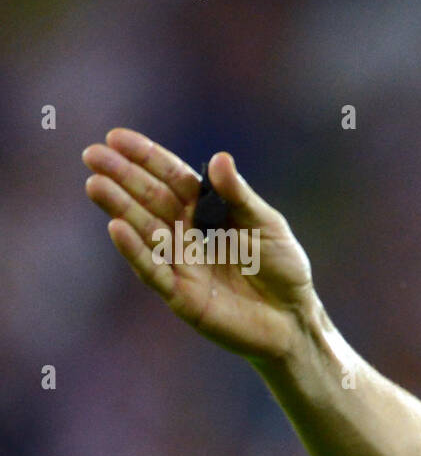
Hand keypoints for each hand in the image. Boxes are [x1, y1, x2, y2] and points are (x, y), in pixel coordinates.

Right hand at [83, 128, 317, 364]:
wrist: (293, 318)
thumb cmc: (283, 268)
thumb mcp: (266, 225)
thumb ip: (239, 196)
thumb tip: (218, 158)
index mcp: (209, 210)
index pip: (172, 178)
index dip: (146, 158)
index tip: (115, 137)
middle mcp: (189, 233)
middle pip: (151, 200)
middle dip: (123, 178)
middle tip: (92, 155)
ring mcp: (182, 263)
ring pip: (145, 231)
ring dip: (120, 208)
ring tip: (95, 185)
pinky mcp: (181, 295)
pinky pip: (154, 271)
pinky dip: (136, 251)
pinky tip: (116, 228)